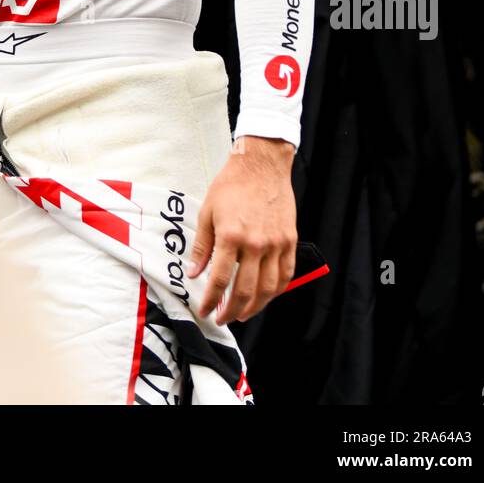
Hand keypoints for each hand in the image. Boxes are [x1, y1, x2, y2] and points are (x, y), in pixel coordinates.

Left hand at [187, 136, 296, 324]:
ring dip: (255, 307)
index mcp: (231, 236)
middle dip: (232, 311)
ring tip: (243, 314)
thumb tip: (194, 273)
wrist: (261, 164)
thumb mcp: (208, 212)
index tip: (205, 311)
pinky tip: (266, 296)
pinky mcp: (289, 240)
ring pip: (268, 289)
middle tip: (223, 318)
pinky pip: (286, 274)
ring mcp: (276, 244)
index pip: (220, 280)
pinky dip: (277, 291)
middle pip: (245, 291)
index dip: (211, 301)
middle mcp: (256, 244)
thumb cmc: (231, 185)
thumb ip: (202, 247)